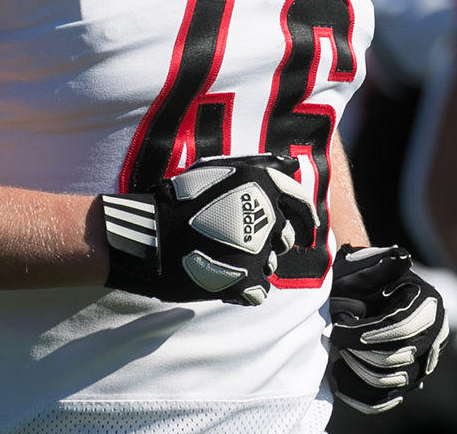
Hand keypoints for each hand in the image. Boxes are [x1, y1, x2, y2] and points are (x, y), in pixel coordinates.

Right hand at [101, 153, 316, 305]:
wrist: (151, 236)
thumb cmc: (179, 200)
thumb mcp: (217, 170)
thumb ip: (258, 166)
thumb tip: (291, 165)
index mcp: (262, 186)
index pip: (300, 201)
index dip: (304, 215)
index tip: (305, 228)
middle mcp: (266, 217)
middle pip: (284, 237)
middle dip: (269, 240)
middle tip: (243, 242)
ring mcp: (258, 251)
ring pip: (271, 264)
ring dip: (254, 264)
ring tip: (224, 258)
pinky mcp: (245, 280)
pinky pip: (259, 290)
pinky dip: (245, 288)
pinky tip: (224, 279)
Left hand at [327, 245, 449, 413]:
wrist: (359, 300)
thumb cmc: (359, 281)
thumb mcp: (366, 268)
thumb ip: (380, 264)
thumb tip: (401, 257)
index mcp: (428, 305)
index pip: (400, 328)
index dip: (365, 332)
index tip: (336, 329)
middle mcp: (433, 336)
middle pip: (395, 357)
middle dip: (357, 349)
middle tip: (334, 336)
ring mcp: (423, 363)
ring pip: (389, 380)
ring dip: (356, 367)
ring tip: (338, 350)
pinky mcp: (407, 382)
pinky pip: (382, 399)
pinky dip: (356, 391)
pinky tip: (338, 372)